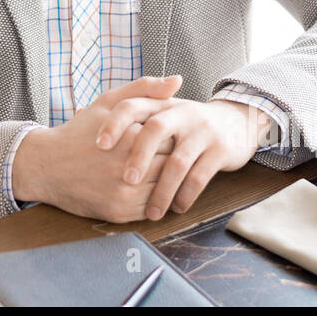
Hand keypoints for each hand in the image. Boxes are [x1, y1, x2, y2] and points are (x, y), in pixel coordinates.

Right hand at [12, 75, 185, 222]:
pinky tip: (147, 188)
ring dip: (167, 182)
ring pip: (166, 189)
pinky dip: (155, 200)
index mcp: (130, 136)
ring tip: (159, 172)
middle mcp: (128, 167)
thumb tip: (178, 80)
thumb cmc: (80, 131)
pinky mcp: (119, 213)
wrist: (47, 166)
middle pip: (172, 164)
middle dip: (172, 159)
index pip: (172, 138)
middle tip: (167, 155)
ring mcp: (124, 193)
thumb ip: (144, 88)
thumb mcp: (108, 102)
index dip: (172, 136)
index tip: (166, 136)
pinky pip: (153, 209)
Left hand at [97, 98, 269, 219]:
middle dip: (139, 156)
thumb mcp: (160, 109)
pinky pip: (200, 176)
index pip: (132, 105)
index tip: (98, 145)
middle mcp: (181, 113)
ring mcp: (202, 131)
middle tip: (126, 181)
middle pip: (155, 129)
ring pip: (178, 161)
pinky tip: (176, 208)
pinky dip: (186, 195)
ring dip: (163, 189)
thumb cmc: (185, 122)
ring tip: (152, 212)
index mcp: (160, 104)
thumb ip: (125, 111)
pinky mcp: (220, 149)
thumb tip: (81, 112)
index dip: (114, 123)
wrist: (235, 122)